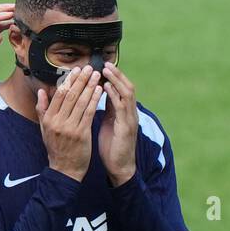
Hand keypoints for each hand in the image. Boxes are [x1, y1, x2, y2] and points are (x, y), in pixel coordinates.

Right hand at [37, 66, 103, 180]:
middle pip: (71, 95)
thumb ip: (42, 110)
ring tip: (96, 75)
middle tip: (89, 68)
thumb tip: (42, 91)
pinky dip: (95, 100)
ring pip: (81, 102)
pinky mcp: (82, 134)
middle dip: (81, 79)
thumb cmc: (56, 148)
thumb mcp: (44, 130)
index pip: (59, 94)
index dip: (68, 80)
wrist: (64, 170)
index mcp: (48, 119)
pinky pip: (89, 113)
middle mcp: (58, 122)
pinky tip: (100, 91)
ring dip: (90, 86)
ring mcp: (70, 128)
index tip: (76, 69)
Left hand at [98, 62, 138, 186]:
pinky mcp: (127, 127)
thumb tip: (99, 96)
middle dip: (117, 73)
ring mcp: (130, 119)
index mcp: (125, 112)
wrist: (120, 167)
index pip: (122, 88)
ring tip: (106, 69)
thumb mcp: (108, 123)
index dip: (114, 76)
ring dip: (116, 79)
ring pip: (127, 92)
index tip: (103, 65)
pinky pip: (121, 106)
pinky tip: (105, 87)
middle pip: (127, 86)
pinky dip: (114, 94)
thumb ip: (107, 109)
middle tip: (105, 62)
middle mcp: (130, 112)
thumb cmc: (112, 147)